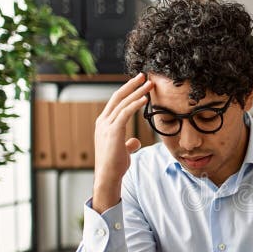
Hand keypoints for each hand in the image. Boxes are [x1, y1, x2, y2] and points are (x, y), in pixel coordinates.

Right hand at [92, 73, 151, 212]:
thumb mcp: (122, 150)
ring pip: (123, 103)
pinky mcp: (113, 131)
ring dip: (137, 92)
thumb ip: (128, 143)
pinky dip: (135, 104)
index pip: (116, 101)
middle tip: (144, 75)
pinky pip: (125, 113)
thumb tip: (135, 141)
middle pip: (118, 97)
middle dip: (132, 85)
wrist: (108, 176)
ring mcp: (106, 125)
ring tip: (149, 84)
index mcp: (104, 123)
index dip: (127, 91)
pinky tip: (145, 99)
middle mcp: (103, 121)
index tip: (138, 83)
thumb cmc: (115, 165)